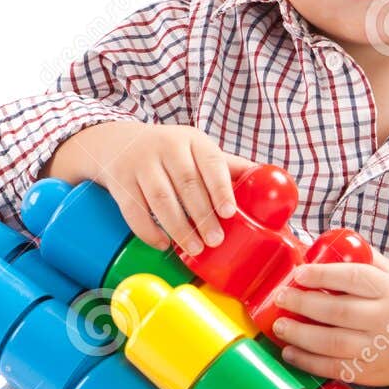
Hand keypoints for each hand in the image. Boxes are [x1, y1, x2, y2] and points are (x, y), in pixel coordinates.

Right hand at [89, 123, 258, 256]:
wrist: (118, 144)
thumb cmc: (170, 152)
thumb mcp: (197, 149)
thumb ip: (229, 166)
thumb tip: (270, 181)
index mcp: (191, 140)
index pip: (210, 161)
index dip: (220, 187)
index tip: (230, 212)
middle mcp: (165, 148)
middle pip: (186, 184)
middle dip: (203, 215)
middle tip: (216, 240)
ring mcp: (140, 165)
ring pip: (160, 199)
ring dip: (179, 227)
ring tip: (194, 248)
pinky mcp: (120, 184)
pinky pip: (134, 211)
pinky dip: (149, 231)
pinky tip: (163, 244)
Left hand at [269, 245, 388, 388]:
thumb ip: (362, 258)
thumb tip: (321, 244)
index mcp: (388, 289)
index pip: (353, 278)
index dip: (322, 275)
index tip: (299, 273)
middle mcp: (383, 319)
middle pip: (338, 311)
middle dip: (303, 304)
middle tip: (281, 297)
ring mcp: (376, 347)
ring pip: (333, 343)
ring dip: (300, 335)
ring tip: (280, 326)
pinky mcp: (369, 371)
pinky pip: (335, 368)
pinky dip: (309, 362)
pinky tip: (290, 353)